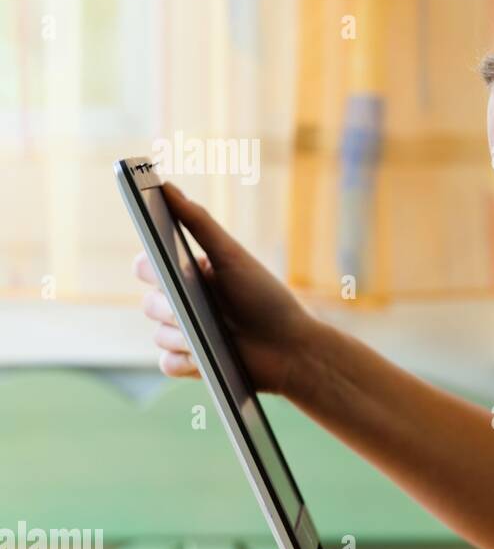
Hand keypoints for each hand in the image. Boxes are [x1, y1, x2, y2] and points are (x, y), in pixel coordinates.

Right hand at [133, 181, 319, 394]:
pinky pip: (167, 362)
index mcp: (190, 274)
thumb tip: (164, 185)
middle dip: (171, 304)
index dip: (148, 267)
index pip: (146, 266)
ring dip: (183, 333)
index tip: (157, 264)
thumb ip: (197, 221)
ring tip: (215, 333)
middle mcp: (185, 303)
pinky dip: (185, 360)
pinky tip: (206, 355)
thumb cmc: (266, 298)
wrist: (292, 349)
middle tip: (195, 306)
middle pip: (149, 302)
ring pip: (158, 333)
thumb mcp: (233, 257)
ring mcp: (187, 334)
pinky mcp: (191, 363)